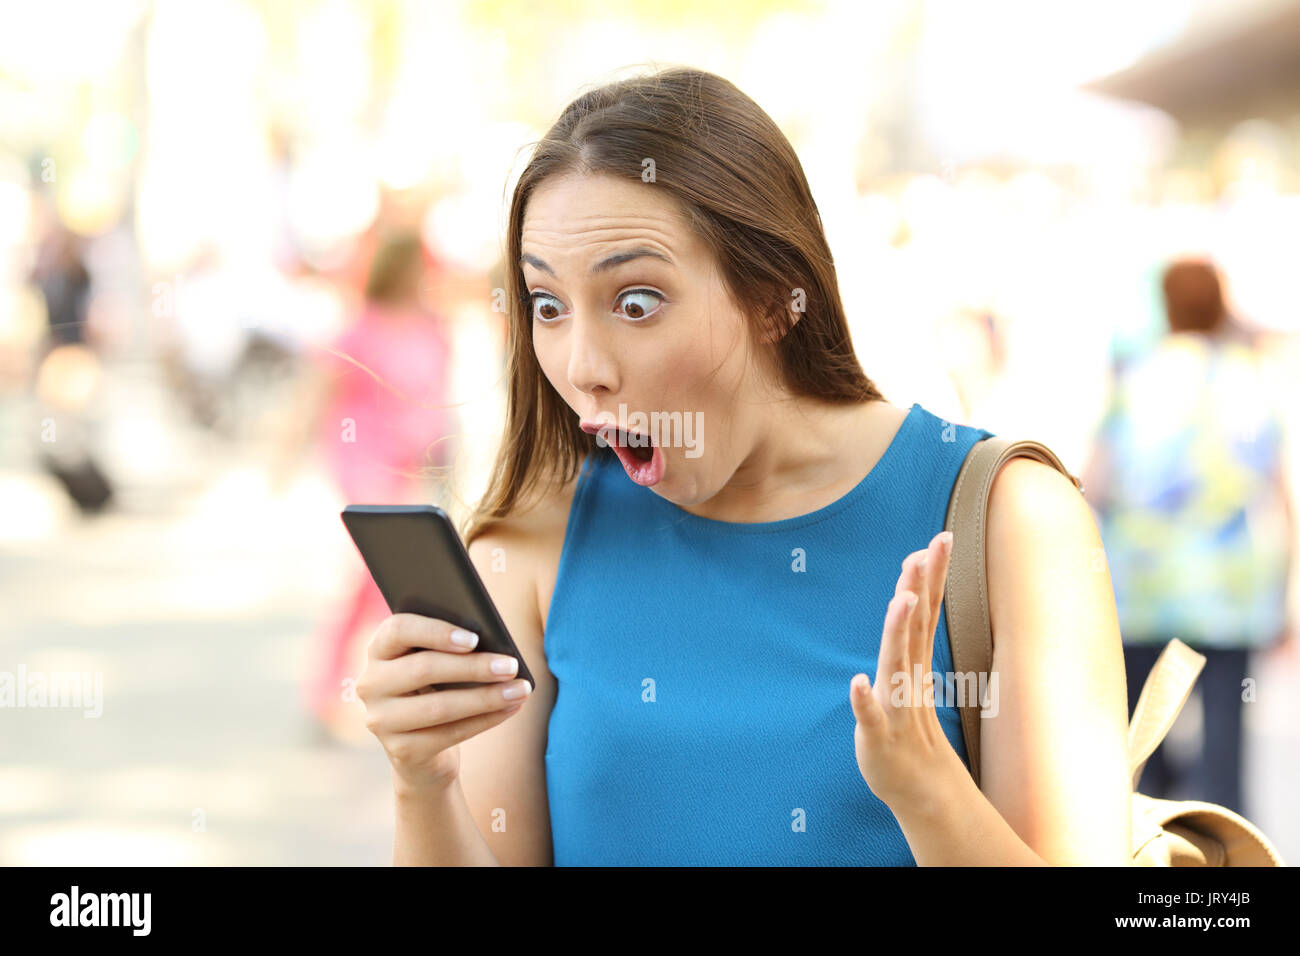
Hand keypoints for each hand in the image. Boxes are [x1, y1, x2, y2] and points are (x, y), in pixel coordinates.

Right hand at [355, 613, 532, 793]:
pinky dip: (486, 720)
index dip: (436, 632)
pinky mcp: (401, 751)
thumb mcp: (439, 665)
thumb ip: (453, 648)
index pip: (398, 630)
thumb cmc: (437, 688)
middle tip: (511, 666)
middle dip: (474, 667)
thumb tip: (497, 644)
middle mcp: (370, 684)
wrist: (422, 749)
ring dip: (487, 697)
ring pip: (439, 706)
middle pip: (423, 669)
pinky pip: (450, 734)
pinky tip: (512, 708)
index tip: (475, 638)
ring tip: (521, 689)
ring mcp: (381, 720)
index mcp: (379, 650)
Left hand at [850, 529, 966, 809]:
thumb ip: (908, 634)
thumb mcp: (907, 675)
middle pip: (916, 627)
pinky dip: (865, 700)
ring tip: (901, 600)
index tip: (942, 538)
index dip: (934, 576)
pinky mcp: (879, 737)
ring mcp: (896, 707)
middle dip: (922, 587)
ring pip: (897, 664)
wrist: (919, 787)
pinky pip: (871, 716)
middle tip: (932, 548)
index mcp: (914, 663)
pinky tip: (857, 683)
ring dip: (898, 632)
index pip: (927, 612)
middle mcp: (909, 679)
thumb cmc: (906, 725)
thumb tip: (910, 590)